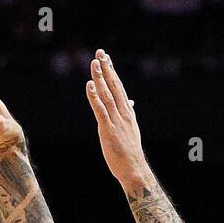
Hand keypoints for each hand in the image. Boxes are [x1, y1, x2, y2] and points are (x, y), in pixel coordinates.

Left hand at [85, 50, 152, 193]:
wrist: (134, 169)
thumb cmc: (130, 152)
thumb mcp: (131, 129)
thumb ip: (128, 114)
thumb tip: (130, 102)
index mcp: (127, 112)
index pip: (119, 87)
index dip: (112, 72)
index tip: (106, 58)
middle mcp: (123, 113)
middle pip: (114, 86)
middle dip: (106, 69)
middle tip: (99, 53)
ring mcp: (116, 120)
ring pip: (107, 95)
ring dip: (100, 78)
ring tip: (94, 63)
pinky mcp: (108, 129)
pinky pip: (100, 110)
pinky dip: (94, 97)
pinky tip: (89, 86)